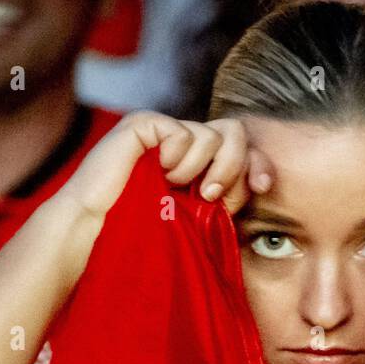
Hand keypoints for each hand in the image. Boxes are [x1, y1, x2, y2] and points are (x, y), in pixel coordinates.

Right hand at [60, 111, 273, 222]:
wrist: (100, 235)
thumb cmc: (144, 239)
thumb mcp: (198, 226)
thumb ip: (227, 205)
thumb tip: (264, 188)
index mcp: (202, 169)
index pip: (245, 151)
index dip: (258, 165)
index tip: (260, 189)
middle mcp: (186, 147)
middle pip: (236, 132)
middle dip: (234, 167)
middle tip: (212, 197)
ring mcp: (166, 133)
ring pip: (214, 134)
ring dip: (201, 169)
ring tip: (176, 188)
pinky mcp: (146, 124)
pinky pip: (183, 132)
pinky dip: (178, 158)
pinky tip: (160, 173)